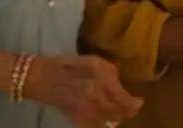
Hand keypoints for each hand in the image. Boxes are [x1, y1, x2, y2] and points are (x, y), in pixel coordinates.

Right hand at [27, 55, 142, 124]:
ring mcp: (85, 113)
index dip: (135, 102)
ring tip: (123, 111)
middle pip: (120, 113)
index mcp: (100, 85)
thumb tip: (119, 82)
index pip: (124, 100)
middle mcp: (95, 102)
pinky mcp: (77, 119)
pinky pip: (96, 124)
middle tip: (134, 106)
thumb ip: (110, 72)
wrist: (42, 78)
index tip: (140, 100)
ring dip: (119, 117)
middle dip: (129, 111)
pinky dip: (104, 122)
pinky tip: (106, 117)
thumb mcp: (93, 61)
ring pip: (109, 121)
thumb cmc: (68, 66)